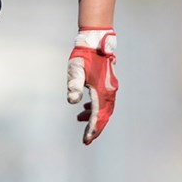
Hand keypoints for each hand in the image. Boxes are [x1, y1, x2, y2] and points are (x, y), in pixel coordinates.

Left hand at [66, 28, 117, 144]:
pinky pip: (103, 101)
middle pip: (104, 116)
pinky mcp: (107, 83)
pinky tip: (85, 107)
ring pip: (105, 109)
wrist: (95, 40)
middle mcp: (109, 91)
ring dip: (95, 118)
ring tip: (79, 120)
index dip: (92, 129)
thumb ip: (74, 85)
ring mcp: (109, 87)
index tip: (86, 141)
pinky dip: (95, 108)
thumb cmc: (84, 55)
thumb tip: (72, 101)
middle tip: (87, 141)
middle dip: (96, 129)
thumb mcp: (75, 69)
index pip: (98, 115)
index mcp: (101, 91)